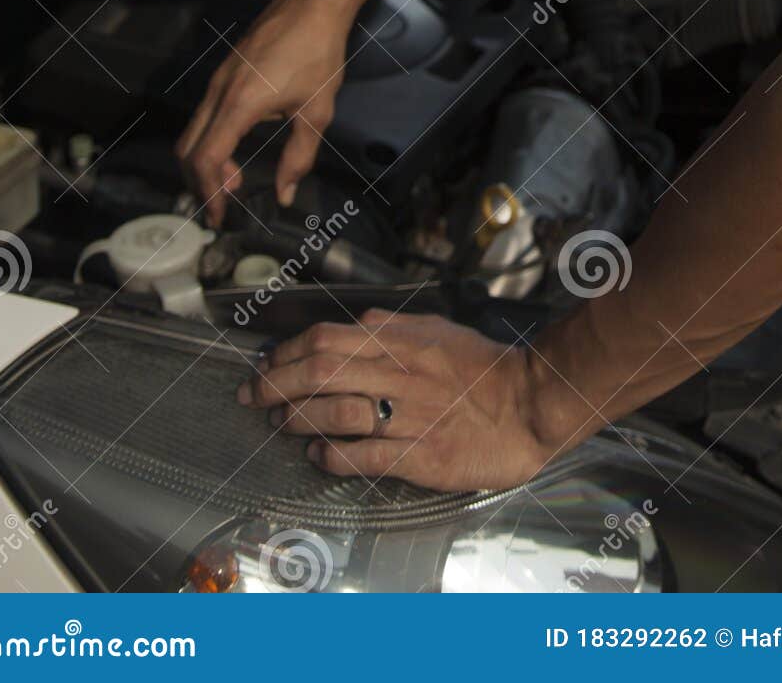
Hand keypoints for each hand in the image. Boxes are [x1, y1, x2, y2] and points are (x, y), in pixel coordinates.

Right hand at [176, 0, 353, 224]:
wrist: (312, 2)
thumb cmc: (318, 53)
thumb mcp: (316, 111)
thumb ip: (299, 156)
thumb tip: (285, 193)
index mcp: (239, 104)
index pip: (206, 158)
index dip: (209, 193)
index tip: (219, 216)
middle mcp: (218, 92)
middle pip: (188, 149)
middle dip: (200, 183)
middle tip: (223, 205)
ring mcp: (218, 79)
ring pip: (194, 131)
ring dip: (205, 162)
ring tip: (234, 181)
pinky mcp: (224, 72)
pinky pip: (204, 115)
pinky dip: (210, 140)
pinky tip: (236, 148)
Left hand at [236, 310, 561, 491]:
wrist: (529, 404)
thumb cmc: (483, 368)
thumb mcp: (436, 328)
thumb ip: (392, 327)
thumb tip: (355, 325)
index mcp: (400, 340)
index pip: (326, 338)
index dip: (286, 352)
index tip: (264, 365)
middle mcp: (400, 372)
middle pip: (320, 372)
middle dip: (276, 384)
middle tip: (252, 397)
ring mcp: (410, 415)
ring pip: (336, 412)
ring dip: (298, 419)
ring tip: (279, 425)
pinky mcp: (422, 454)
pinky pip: (367, 455)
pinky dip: (335, 455)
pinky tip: (318, 456)